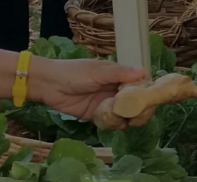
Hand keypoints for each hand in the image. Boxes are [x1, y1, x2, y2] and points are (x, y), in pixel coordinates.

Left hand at [29, 58, 146, 120]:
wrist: (48, 85)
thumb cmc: (74, 72)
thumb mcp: (98, 71)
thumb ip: (119, 73)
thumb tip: (143, 72)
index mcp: (120, 75)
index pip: (141, 85)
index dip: (147, 93)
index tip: (148, 101)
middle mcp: (117, 90)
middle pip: (136, 102)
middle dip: (139, 110)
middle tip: (136, 115)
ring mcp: (108, 103)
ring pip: (126, 114)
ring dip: (128, 119)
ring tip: (124, 120)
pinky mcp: (98, 115)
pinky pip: (112, 122)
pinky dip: (115, 125)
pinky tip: (113, 124)